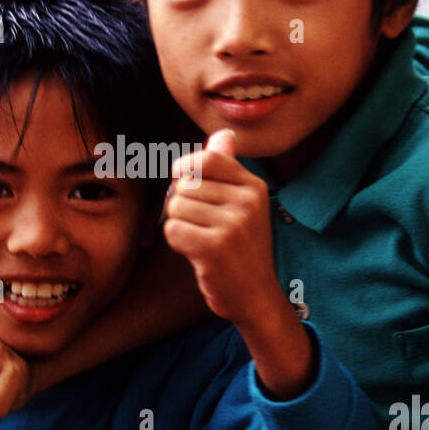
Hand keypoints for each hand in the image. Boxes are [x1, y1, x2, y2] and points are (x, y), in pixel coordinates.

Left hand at [163, 130, 282, 330]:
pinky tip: (197, 253)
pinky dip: (177, 242)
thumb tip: (223, 133)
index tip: (192, 190)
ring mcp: (233, 224)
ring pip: (175, 207)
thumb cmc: (242, 247)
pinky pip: (172, 229)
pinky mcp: (215, 248)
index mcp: (253, 186)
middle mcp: (247, 201)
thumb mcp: (243, 203)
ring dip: (180, 226)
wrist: (255, 296)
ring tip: (202, 240)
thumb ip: (228, 168)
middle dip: (182, 206)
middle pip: (184, 185)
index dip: (187, 172)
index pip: (205, 159)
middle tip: (203, 227)